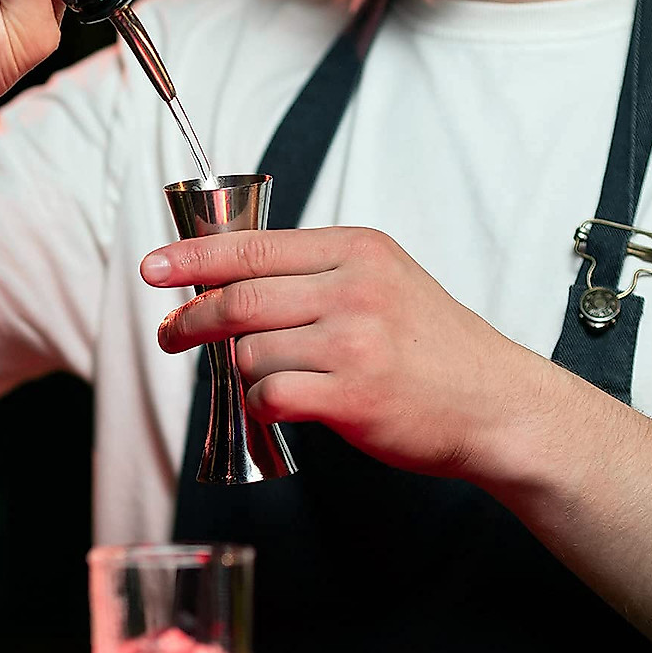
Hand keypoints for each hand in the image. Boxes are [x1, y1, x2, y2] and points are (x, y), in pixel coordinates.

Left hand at [142, 226, 549, 479]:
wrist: (496, 404)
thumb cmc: (436, 347)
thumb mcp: (386, 281)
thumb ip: (318, 274)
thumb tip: (231, 279)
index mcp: (359, 250)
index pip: (254, 246)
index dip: (193, 257)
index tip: (155, 268)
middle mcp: (355, 289)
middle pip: (240, 298)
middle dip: (192, 319)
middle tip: (172, 333)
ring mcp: (355, 343)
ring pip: (250, 352)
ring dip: (243, 371)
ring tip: (270, 379)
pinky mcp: (353, 397)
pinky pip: (269, 396)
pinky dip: (261, 405)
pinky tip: (281, 406)